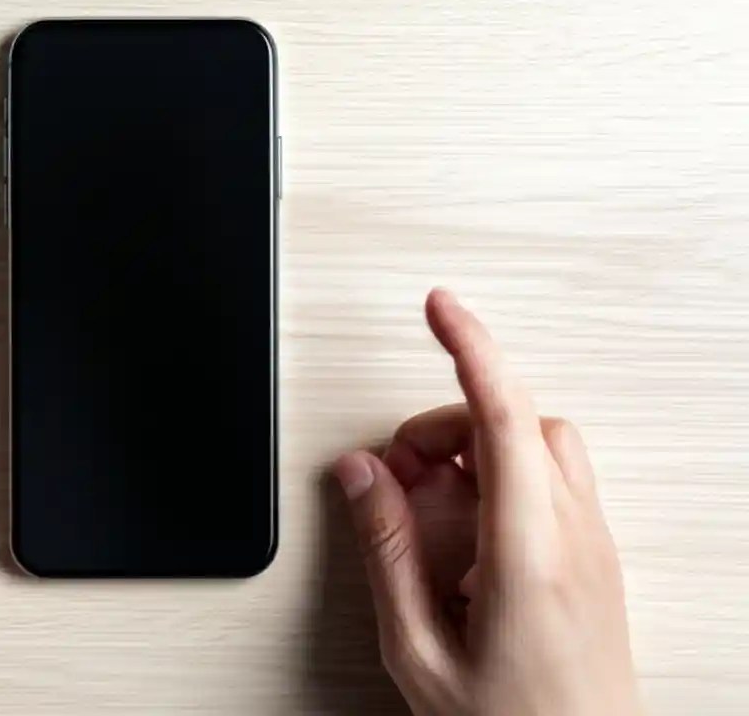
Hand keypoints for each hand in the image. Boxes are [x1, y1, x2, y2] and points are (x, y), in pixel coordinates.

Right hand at [333, 290, 641, 715]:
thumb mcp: (419, 649)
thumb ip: (386, 552)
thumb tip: (359, 474)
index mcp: (529, 556)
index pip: (502, 418)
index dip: (468, 349)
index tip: (437, 307)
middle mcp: (575, 539)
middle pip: (518, 423)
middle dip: (448, 422)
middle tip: (394, 472)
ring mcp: (594, 550)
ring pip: (542, 447)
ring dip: (479, 448)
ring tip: (426, 502)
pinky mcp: (596, 563)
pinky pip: (553, 484)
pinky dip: (502, 477)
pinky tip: (462, 532)